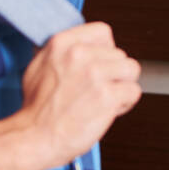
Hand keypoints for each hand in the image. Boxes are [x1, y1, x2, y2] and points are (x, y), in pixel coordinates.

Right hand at [13, 21, 140, 169]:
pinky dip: (125, 104)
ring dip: (122, 86)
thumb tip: (83, 47)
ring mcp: (95, 74)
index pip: (103, 32)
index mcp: (62, 44)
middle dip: (114, 73)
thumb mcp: (39, 67)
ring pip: (131, 70)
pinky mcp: (107, 96)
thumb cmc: (36, 110)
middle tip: (98, 90)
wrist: (34, 137)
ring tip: (105, 99)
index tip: (100, 64)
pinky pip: (133, 91)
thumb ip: (63, 53)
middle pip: (120, 54)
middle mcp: (79, 55)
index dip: (106, 50)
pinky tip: (107, 110)